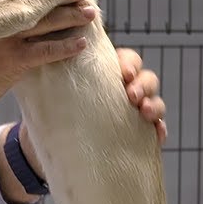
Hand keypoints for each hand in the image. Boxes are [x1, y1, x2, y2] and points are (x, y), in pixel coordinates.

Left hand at [12, 47, 167, 191]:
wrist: (47, 146)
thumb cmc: (52, 111)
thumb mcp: (51, 93)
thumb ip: (55, 77)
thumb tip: (42, 58)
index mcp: (106, 75)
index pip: (127, 60)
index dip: (129, 63)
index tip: (124, 73)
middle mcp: (125, 91)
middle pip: (146, 79)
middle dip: (143, 84)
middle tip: (132, 95)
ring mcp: (134, 113)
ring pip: (156, 102)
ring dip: (155, 105)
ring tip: (145, 112)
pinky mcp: (138, 135)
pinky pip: (157, 130)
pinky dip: (160, 130)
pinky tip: (157, 135)